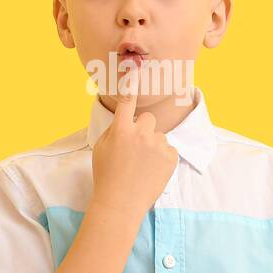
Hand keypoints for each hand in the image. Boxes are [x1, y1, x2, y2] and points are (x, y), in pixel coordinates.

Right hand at [90, 69, 178, 217]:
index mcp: (120, 130)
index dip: (131, 85)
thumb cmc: (107, 176)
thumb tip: (126, 119)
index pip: (127, 101)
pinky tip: (151, 172)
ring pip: (158, 137)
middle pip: (147, 119)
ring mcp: (157, 145)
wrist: (121, 204)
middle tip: (135, 150)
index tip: (135, 69)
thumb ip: (114, 130)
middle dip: (143, 130)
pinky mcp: (171, 157)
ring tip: (142, 167)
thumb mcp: (101, 149)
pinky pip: (168, 150)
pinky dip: (162, 159)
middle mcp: (140, 133)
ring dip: (152, 147)